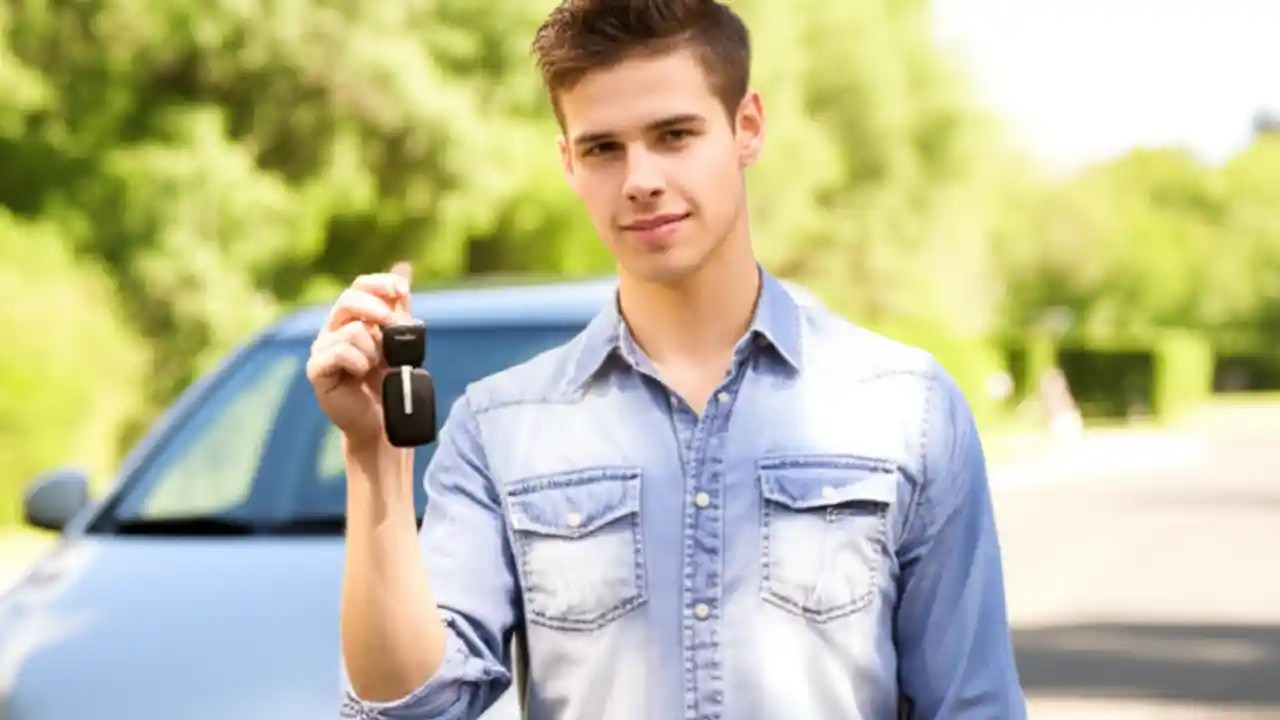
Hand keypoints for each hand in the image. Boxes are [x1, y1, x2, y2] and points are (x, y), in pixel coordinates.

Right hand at [306, 263, 413, 448]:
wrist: (380, 421)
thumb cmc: (387, 381)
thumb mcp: (398, 340)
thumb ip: (398, 307)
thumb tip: (404, 267)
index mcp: (351, 319)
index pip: (360, 287)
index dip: (380, 283)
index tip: (403, 290)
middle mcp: (332, 329)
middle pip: (348, 299)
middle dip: (375, 308)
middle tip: (392, 324)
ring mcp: (321, 349)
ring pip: (350, 330)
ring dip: (372, 348)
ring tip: (374, 366)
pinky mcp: (316, 370)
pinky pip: (339, 352)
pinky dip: (358, 361)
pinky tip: (361, 373)